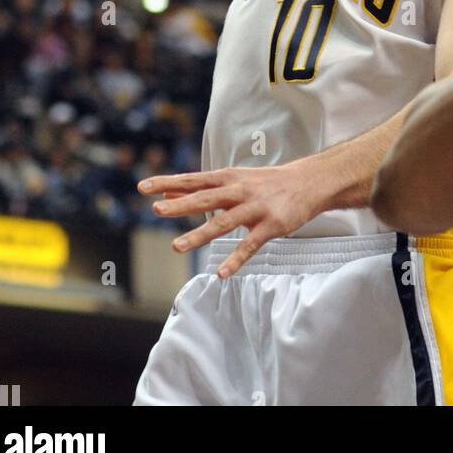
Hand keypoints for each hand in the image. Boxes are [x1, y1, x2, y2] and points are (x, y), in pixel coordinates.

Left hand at [137, 161, 323, 277]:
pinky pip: (249, 245)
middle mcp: (239, 191)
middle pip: (205, 198)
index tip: (143, 187)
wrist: (308, 182)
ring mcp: (255, 208)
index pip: (193, 180)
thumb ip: (202, 189)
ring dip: (200, 235)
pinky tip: (221, 273)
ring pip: (224, 222)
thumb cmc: (266, 183)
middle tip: (157, 210)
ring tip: (177, 247)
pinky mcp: (270, 225)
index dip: (168, 183)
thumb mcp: (234, 180)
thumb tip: (167, 193)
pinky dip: (235, 259)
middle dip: (181, 204)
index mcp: (228, 178)